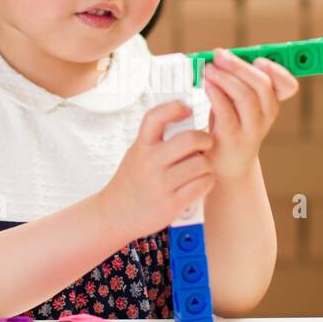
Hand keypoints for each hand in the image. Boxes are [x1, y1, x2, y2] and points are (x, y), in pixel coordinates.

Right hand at [100, 101, 215, 239]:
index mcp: (141, 146)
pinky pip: (203, 184)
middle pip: (190, 139)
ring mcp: (161, 184)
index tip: (187, 110)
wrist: (114, 214)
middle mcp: (150, 163)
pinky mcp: (172, 204)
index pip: (156, 117)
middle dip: (205, 139)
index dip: (175, 107)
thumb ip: (156, 141)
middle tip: (206, 143)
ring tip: (202, 167)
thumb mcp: (137, 154)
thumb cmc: (131, 182)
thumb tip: (186, 121)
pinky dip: (207, 181)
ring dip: (208, 164)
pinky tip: (201, 181)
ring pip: (202, 163)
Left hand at [200, 47, 299, 180]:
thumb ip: (236, 81)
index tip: (260, 60)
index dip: (278, 70)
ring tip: (208, 69)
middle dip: (240, 66)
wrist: (225, 165)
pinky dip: (216, 95)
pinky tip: (206, 85)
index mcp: (271, 102)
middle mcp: (266, 116)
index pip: (288, 85)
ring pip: (246, 97)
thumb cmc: (229, 125)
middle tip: (220, 55)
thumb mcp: (238, 102)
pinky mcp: (232, 138)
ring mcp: (251, 129)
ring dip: (225, 78)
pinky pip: (227, 113)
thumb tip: (220, 55)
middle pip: (263, 85)